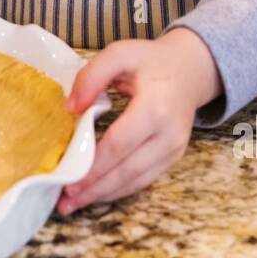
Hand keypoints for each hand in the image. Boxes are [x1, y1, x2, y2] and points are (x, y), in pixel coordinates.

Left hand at [57, 27, 222, 213]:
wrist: (191, 69)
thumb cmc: (151, 61)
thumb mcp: (119, 54)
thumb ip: (92, 76)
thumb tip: (71, 108)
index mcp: (156, 108)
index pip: (120, 144)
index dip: (94, 165)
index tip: (68, 178)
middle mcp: (169, 135)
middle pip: (127, 170)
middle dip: (94, 188)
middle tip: (65, 201)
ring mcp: (174, 149)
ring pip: (136, 181)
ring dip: (104, 195)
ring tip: (74, 203)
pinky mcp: (173, 157)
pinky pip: (144, 179)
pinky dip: (119, 189)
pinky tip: (97, 193)